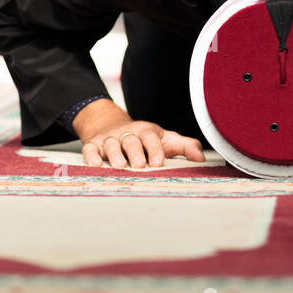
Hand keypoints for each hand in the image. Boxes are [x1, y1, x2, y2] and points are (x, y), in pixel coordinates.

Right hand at [72, 99, 204, 168]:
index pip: (151, 137)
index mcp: (146, 131)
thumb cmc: (144, 138)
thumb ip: (184, 147)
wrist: (111, 125)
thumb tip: (201, 158)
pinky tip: (95, 164)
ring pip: (111, 144)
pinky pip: (91, 149)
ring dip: (115, 155)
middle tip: (139, 165)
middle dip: (135, 152)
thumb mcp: (165, 139)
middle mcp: (127, 133)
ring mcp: (110, 138)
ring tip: (120, 167)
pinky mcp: (94, 144)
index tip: (158, 163)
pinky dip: (92, 156)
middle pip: (131, 140)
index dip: (155, 149)